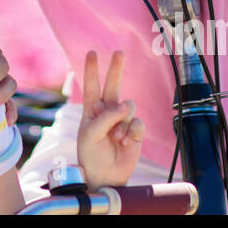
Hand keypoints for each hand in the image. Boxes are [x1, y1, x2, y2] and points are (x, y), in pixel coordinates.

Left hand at [76, 50, 143, 190]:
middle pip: (113, 85)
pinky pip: (137, 122)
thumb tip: (124, 105)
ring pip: (128, 106)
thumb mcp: (90, 134)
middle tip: (118, 52)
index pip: (91, 86)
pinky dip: (131, 132)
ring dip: (122, 122)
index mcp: (92, 110)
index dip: (91, 70)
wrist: (105, 175)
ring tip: (115, 137)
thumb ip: (105, 117)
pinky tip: (125, 142)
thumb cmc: (91, 154)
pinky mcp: (135, 130)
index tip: (92, 53)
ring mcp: (122, 120)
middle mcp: (107, 112)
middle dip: (115, 69)